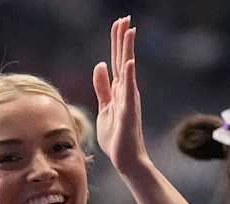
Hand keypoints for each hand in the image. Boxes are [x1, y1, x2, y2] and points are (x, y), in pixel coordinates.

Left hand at [92, 16, 149, 174]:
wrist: (126, 159)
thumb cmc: (116, 136)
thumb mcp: (104, 108)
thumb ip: (102, 87)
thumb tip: (99, 65)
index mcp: (119, 90)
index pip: (116, 60)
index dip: (117, 42)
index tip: (119, 22)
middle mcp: (126, 91)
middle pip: (122, 59)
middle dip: (123, 38)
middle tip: (125, 17)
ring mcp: (129, 100)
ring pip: (127, 70)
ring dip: (127, 50)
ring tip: (129, 31)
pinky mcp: (128, 112)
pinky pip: (129, 92)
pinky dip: (129, 76)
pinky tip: (129, 62)